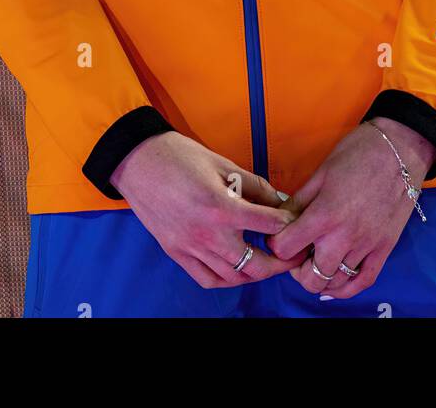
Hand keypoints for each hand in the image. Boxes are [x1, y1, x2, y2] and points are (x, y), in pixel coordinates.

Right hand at [110, 130, 306, 289]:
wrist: (138, 162)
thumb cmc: (179, 156)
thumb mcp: (222, 163)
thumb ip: (254, 185)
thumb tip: (279, 200)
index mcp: (221, 207)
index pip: (268, 225)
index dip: (288, 225)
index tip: (297, 224)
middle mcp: (207, 235)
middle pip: (255, 264)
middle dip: (280, 263)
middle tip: (293, 256)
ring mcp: (190, 248)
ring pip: (233, 277)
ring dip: (254, 274)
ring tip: (267, 262)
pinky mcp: (176, 253)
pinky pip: (207, 279)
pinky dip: (226, 280)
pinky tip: (235, 269)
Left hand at [266, 118, 435, 298]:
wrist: (400, 149)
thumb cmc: (358, 153)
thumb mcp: (321, 172)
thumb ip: (299, 201)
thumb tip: (281, 219)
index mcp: (324, 214)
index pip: (286, 248)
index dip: (276, 244)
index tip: (277, 237)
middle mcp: (344, 236)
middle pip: (310, 277)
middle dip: (296, 269)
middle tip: (296, 254)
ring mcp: (366, 246)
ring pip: (335, 283)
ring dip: (320, 280)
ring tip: (314, 264)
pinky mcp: (384, 249)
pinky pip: (363, 282)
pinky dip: (346, 289)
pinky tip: (336, 283)